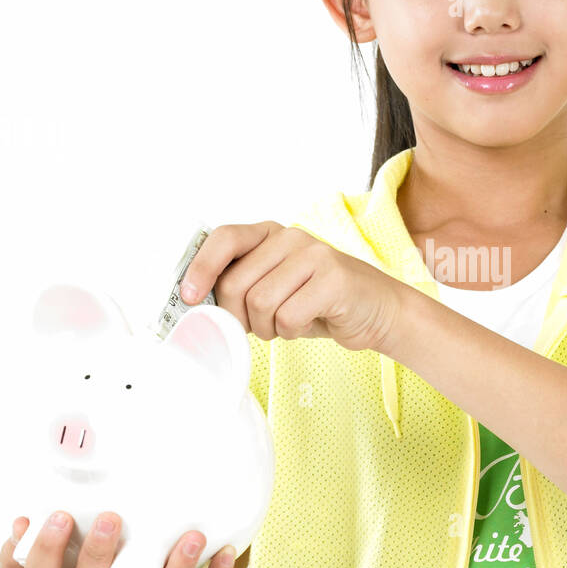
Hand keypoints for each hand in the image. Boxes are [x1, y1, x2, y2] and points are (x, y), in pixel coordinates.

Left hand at [180, 221, 404, 353]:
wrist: (377, 310)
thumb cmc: (318, 303)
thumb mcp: (275, 287)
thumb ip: (242, 284)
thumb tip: (197, 301)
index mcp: (270, 235)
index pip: (224, 239)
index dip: (201, 268)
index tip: (189, 298)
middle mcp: (290, 237)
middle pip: (236, 284)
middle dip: (240, 317)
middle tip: (259, 326)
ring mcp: (314, 254)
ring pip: (260, 304)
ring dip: (269, 328)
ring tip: (288, 323)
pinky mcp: (334, 278)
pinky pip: (289, 317)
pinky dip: (293, 332)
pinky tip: (309, 323)